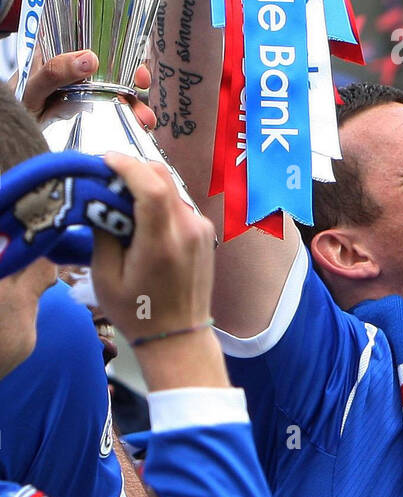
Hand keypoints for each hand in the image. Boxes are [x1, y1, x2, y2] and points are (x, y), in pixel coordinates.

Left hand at [17, 47, 155, 129]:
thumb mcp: (31, 88)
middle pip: (116, 68)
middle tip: (143, 85)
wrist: (12, 138)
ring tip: (145, 118)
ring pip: (120, 92)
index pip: (98, 42)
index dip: (122, 48)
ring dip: (137, 103)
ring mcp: (86, 95)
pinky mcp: (91, 115)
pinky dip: (131, 119)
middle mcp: (78, 73)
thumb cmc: (16, 107)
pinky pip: (116, 114)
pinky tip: (141, 125)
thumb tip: (90, 58)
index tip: (135, 62)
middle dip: (135, 78)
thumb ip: (54, 72)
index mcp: (62, 54)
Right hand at [90, 152, 213, 342]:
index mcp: (162, 243)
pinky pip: (179, 204)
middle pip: (164, 178)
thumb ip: (104, 235)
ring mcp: (201, 229)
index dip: (129, 166)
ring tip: (121, 198)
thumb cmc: (138, 313)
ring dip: (146, 184)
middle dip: (135, 168)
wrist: (179, 337)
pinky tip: (142, 215)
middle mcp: (188, 230)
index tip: (106, 159)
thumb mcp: (106, 278)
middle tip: (108, 173)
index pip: (152, 187)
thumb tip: (102, 201)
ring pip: (171, 188)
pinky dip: (159, 200)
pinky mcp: (205, 232)